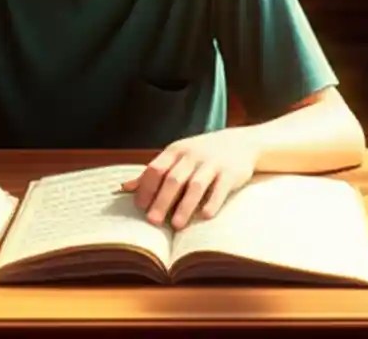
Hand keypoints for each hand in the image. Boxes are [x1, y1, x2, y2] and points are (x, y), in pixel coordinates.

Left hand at [120, 129, 257, 228]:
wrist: (242, 142)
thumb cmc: (201, 154)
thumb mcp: (177, 156)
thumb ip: (154, 172)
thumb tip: (125, 188)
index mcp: (176, 151)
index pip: (156, 168)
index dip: (146, 187)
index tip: (139, 206)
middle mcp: (193, 156)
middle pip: (173, 179)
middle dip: (162, 201)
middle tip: (152, 221)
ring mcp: (212, 164)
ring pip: (195, 186)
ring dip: (185, 206)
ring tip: (175, 225)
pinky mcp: (231, 173)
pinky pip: (220, 189)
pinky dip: (212, 203)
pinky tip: (204, 217)